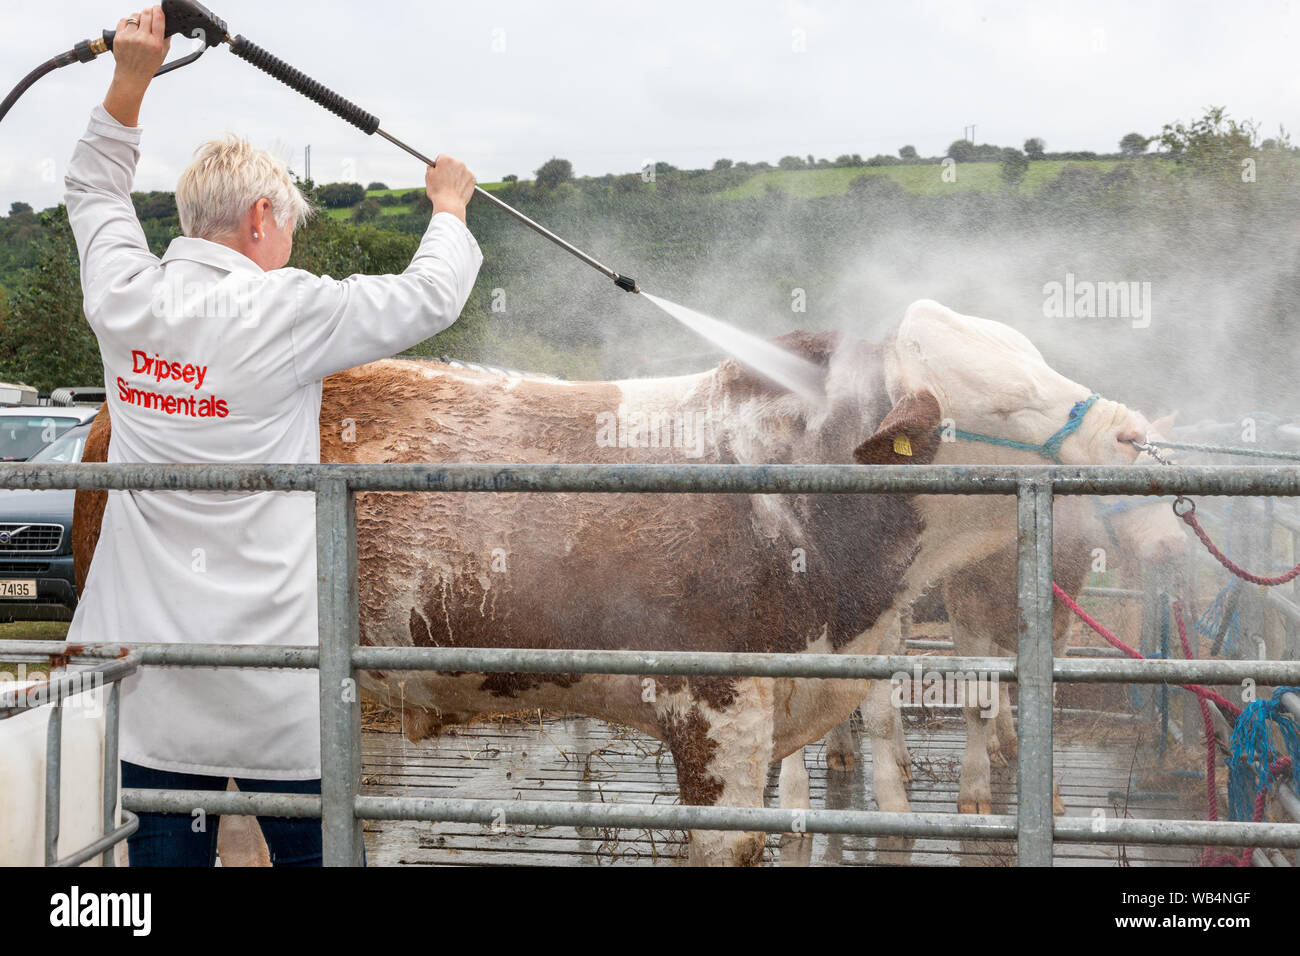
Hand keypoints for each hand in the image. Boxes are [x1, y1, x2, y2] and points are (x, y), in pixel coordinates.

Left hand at [103, 6, 169, 125]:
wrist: (131, 75)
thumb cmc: (147, 66)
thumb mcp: (162, 55)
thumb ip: (166, 39)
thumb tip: (166, 25)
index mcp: (155, 43)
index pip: (158, 19)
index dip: (158, 10)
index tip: (158, 8)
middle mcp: (143, 39)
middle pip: (146, 13)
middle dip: (148, 11)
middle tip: (149, 13)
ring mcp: (130, 37)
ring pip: (134, 16)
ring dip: (138, 17)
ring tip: (139, 24)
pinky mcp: (119, 37)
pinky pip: (124, 20)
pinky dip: (128, 22)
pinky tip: (131, 28)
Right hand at [425, 155, 475, 223]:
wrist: (450, 204)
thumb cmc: (437, 191)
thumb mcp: (428, 177)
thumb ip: (431, 167)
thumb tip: (433, 166)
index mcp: (446, 159)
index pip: (441, 158)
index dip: (438, 166)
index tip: (438, 172)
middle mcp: (458, 162)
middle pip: (452, 163)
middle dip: (448, 170)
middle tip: (445, 181)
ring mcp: (466, 170)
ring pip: (460, 170)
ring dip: (456, 175)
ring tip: (451, 187)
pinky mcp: (472, 178)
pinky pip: (466, 177)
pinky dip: (463, 182)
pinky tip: (458, 189)